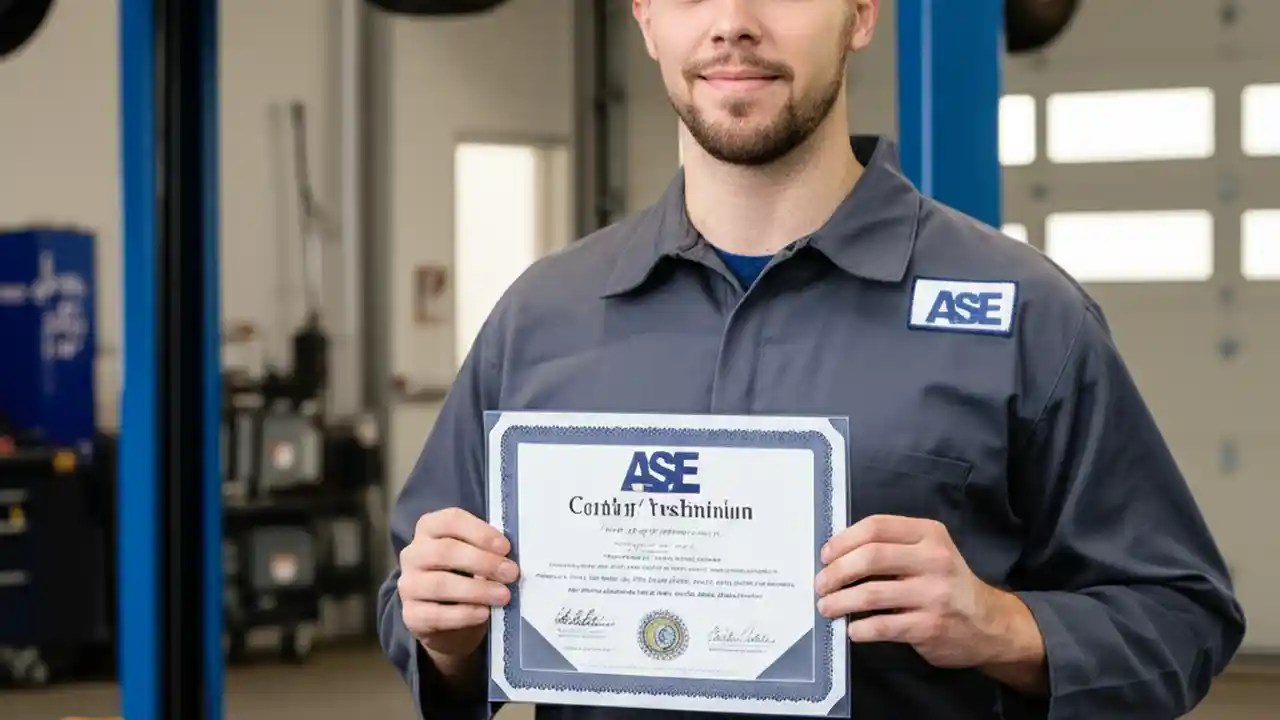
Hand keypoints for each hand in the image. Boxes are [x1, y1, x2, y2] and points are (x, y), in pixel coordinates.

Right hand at [398, 508, 519, 663]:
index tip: (505, 547)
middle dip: (483, 561)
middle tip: (511, 573)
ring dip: (477, 590)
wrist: (448, 619)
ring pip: (440, 583)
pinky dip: (463, 614)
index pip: (450, 521)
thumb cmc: (466, 576)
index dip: (480, 532)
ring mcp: (408, 584)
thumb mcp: (477, 557)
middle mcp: (413, 553)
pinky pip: (436, 614)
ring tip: (503, 596)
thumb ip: (490, 551)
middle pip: (445, 551)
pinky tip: (484, 613)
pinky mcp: (410, 615)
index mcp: (430, 529)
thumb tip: (511, 559)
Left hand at [814, 515, 1044, 687]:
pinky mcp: (930, 627)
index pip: (877, 527)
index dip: (843, 540)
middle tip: (820, 584)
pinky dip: (860, 629)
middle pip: (870, 557)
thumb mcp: (930, 552)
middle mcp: (934, 560)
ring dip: (840, 601)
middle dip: (836, 572)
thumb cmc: (948, 584)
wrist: (990, 625)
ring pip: (871, 594)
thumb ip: (894, 546)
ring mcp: (933, 595)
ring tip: (826, 607)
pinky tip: (852, 630)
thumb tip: (838, 554)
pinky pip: (883, 626)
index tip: (825, 555)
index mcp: (929, 534)